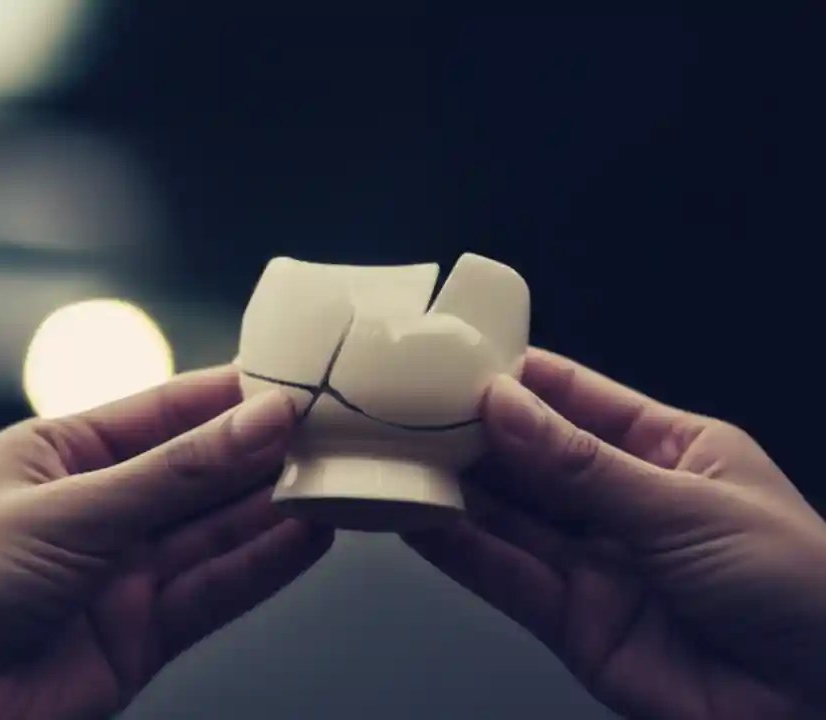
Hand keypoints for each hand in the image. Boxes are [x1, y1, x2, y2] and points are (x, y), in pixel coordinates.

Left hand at [0, 367, 331, 719]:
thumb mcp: (71, 512)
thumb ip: (176, 474)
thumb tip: (265, 419)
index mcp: (61, 452)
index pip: (166, 409)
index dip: (234, 394)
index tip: (304, 374)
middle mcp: (98, 508)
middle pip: (201, 470)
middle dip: (267, 449)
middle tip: (343, 425)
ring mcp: (121, 573)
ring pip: (216, 530)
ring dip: (276, 506)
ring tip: (345, 476)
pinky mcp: (141, 635)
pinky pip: (214, 590)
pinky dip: (264, 565)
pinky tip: (312, 536)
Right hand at [403, 349, 825, 719]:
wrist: (824, 708)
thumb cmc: (800, 588)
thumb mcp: (685, 506)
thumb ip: (581, 465)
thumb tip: (503, 406)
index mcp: (670, 452)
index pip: (577, 400)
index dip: (516, 379)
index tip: (453, 356)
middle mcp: (624, 504)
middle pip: (531, 459)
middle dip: (471, 432)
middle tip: (405, 405)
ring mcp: (596, 566)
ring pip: (509, 518)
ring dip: (454, 489)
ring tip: (394, 455)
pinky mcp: (574, 625)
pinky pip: (506, 578)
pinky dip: (458, 551)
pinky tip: (417, 520)